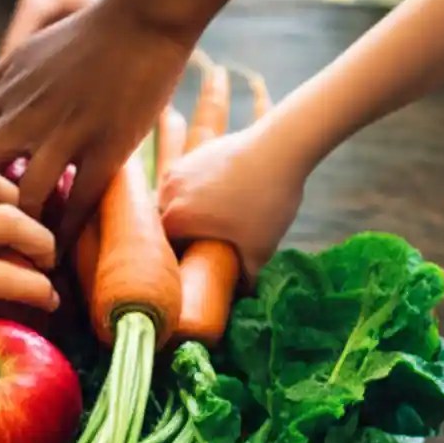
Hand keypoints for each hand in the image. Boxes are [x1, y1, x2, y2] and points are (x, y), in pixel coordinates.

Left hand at [0, 0, 199, 237]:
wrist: (142, 21)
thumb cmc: (83, 39)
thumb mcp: (15, 58)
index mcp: (3, 93)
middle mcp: (25, 113)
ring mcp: (66, 131)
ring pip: (26, 193)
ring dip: (20, 233)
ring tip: (19, 263)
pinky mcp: (106, 145)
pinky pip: (79, 200)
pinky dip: (66, 233)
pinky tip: (60, 255)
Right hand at [160, 128, 304, 280]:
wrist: (281, 147)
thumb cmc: (267, 201)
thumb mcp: (259, 250)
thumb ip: (246, 279)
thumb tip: (242, 296)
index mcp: (175, 219)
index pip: (162, 252)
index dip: (176, 266)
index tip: (192, 273)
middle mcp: (167, 193)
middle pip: (164, 227)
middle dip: (180, 241)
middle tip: (203, 252)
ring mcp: (178, 169)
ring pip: (173, 202)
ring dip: (187, 216)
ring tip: (213, 226)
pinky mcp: (194, 154)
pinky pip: (186, 183)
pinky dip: (196, 195)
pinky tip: (222, 200)